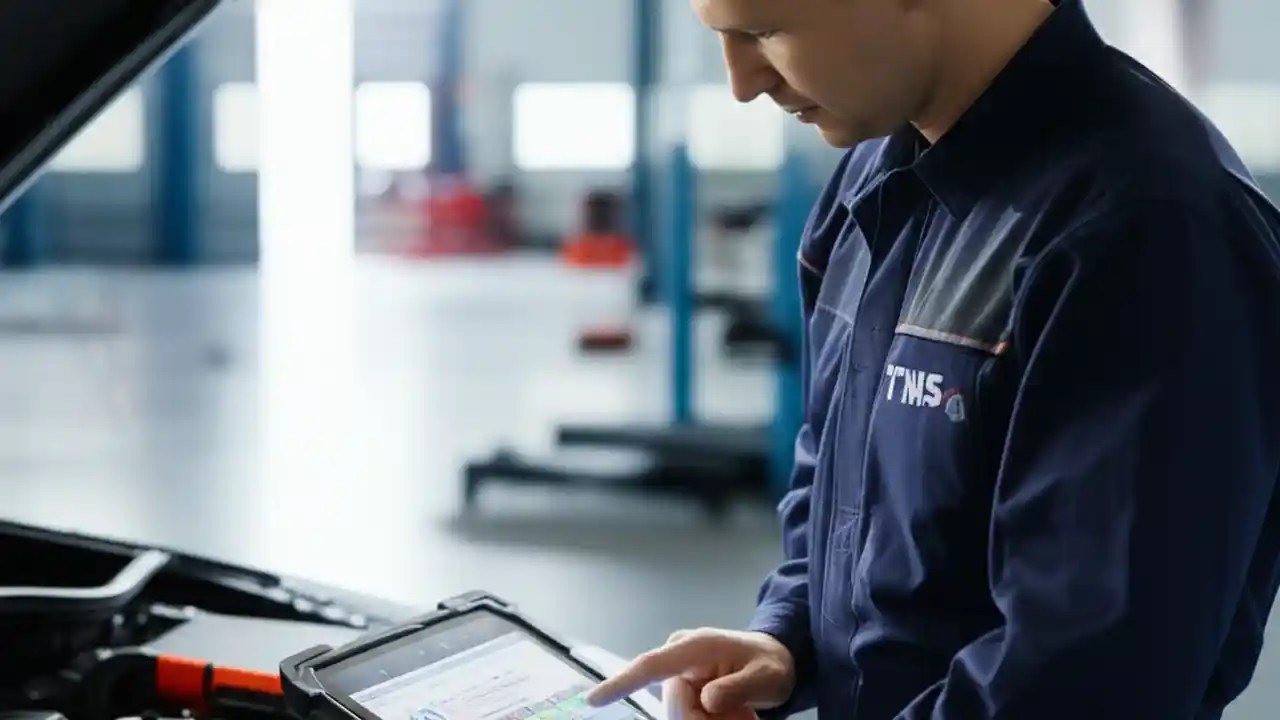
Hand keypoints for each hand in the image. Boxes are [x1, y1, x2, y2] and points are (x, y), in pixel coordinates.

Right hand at [585, 628, 795, 719]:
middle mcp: (679, 656)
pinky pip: (685, 712)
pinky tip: (727, 713)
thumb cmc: (771, 664)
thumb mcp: (765, 677)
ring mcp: (679, 671)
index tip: (593, 700)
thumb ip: (736, 688)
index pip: (650, 666)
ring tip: (737, 713)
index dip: (621, 683)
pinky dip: (706, 719)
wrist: (777, 658)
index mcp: (694, 647)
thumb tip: (706, 698)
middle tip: (738, 717)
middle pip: (672, 704)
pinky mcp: (682, 683)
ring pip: (678, 713)